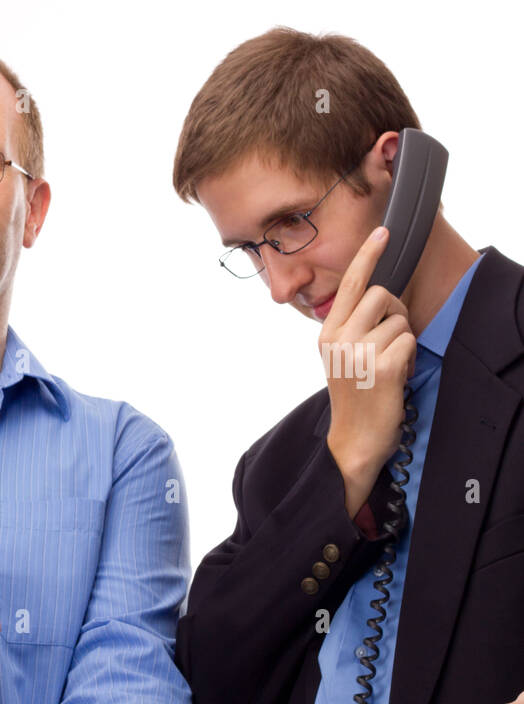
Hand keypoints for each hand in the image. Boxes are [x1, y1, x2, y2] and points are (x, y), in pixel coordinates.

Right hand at [320, 226, 417, 516]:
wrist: (352, 438)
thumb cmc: (353, 396)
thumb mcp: (341, 357)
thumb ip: (352, 326)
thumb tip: (380, 297)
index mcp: (327, 333)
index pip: (351, 285)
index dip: (368, 255)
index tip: (383, 232)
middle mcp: (338, 338)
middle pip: (382, 295)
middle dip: (396, 312)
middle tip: (389, 340)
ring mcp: (358, 352)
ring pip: (400, 319)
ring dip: (403, 341)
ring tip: (388, 366)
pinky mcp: (381, 366)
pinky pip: (410, 341)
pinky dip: (409, 359)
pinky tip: (395, 378)